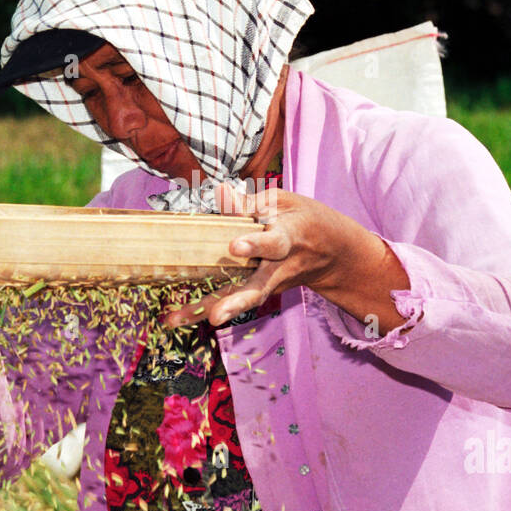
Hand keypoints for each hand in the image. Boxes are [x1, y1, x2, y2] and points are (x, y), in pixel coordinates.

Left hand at [158, 182, 376, 328]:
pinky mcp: (258, 291)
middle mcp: (278, 268)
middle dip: (236, 302)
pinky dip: (202, 310)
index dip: (256, 244)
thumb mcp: (283, 202)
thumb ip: (249, 202)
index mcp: (289, 238)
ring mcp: (269, 284)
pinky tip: (176, 318)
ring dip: (212, 311)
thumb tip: (218, 190)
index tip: (235, 246)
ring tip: (179, 320)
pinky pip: (231, 300)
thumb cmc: (302, 219)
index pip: (273, 243)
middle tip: (216, 315)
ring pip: (241, 300)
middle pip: (258, 288)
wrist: (333, 253)